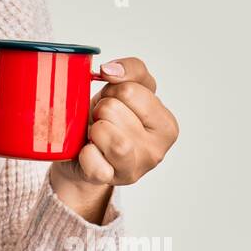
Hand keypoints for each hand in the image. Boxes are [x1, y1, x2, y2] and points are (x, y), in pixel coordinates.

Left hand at [49, 57, 178, 205]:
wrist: (85, 153)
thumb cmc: (110, 118)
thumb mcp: (127, 88)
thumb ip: (130, 70)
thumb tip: (109, 70)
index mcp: (167, 125)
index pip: (129, 90)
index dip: (113, 91)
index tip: (115, 103)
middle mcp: (156, 151)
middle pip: (112, 109)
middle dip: (100, 109)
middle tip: (103, 120)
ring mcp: (134, 169)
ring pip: (103, 131)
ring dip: (92, 128)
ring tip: (96, 134)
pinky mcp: (110, 181)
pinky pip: (91, 160)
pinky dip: (84, 152)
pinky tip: (89, 152)